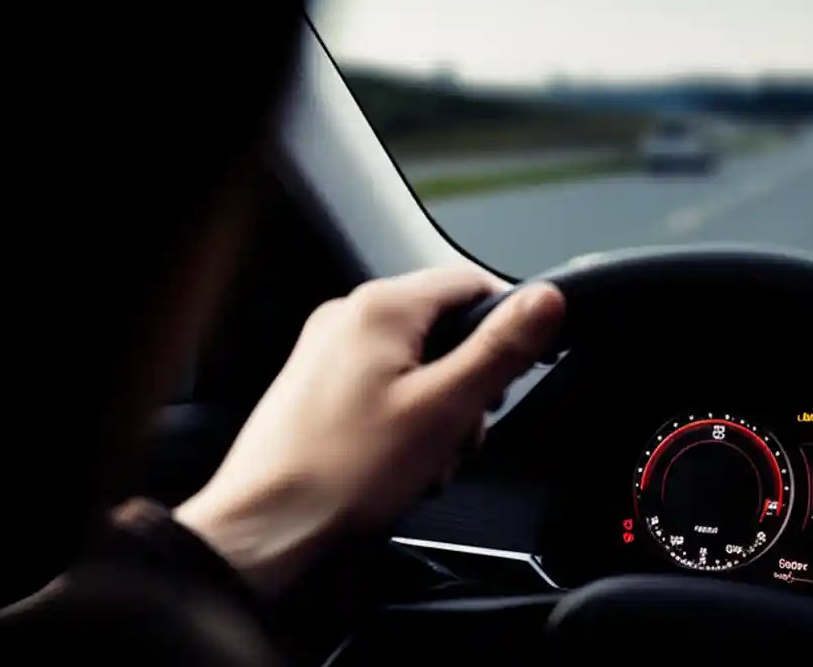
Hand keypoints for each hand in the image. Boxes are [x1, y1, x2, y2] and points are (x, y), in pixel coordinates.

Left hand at [174, 267, 564, 595]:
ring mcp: (328, 351)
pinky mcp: (318, 386)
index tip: (522, 369)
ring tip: (430, 459)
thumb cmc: (346, 471)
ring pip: (418, 363)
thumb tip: (548, 299)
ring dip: (441, 410)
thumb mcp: (446, 407)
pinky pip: (386, 386)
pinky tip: (403, 463)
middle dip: (470, 383)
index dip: (509, 325)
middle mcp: (349, 317)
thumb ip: (501, 349)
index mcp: (382, 308)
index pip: (472, 283)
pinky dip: (408, 420)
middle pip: (445, 328)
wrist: (264, 528)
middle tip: (465, 432)